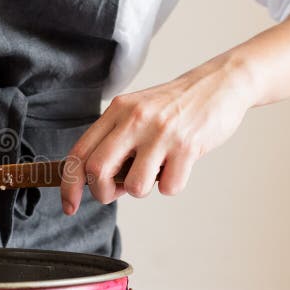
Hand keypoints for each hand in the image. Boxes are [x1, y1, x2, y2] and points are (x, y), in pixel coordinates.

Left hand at [60, 54, 255, 213]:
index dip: (70, 185)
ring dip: (142, 189)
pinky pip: (168, 187)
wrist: (220, 84)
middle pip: (97, 171)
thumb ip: (114, 140)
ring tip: (155, 171)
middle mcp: (134, 120)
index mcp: (117, 111)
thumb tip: (96, 180)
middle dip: (102, 192)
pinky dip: (171, 185)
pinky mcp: (187, 146)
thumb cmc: (174, 105)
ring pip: (134, 186)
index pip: (79, 153)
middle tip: (115, 191)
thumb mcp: (135, 111)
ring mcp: (161, 133)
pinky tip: (178, 165)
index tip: (70, 205)